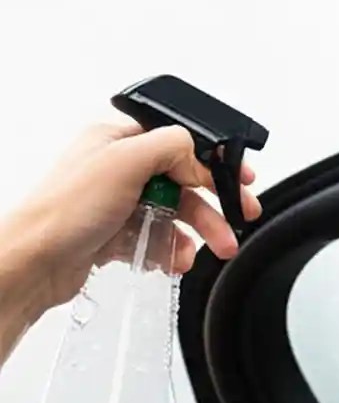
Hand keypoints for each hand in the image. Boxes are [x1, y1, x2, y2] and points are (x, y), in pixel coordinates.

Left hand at [2, 121, 260, 315]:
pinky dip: (173, 250)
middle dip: (214, 204)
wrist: (34, 262)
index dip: (214, 163)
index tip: (241, 182)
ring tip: (216, 248)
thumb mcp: (124, 161)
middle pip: (185, 181)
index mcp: (119, 140)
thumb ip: (171, 146)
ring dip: (200, 232)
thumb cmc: (64, 210)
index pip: (181, 144)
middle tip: (239, 219)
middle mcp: (119, 168)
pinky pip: (159, 238)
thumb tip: (197, 152)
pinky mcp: (117, 234)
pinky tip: (175, 259)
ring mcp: (118, 202)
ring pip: (176, 213)